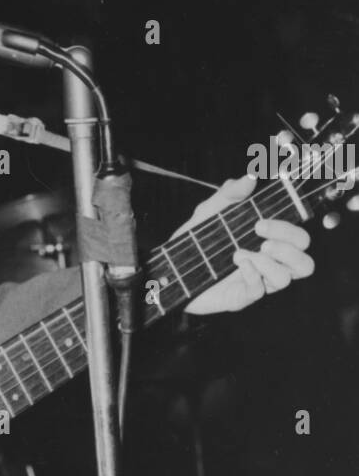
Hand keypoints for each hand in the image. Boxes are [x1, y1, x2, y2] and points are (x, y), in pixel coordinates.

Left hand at [179, 175, 314, 314]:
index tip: (261, 223)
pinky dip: (251, 275)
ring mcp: (256, 282)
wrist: (170, 268)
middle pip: (305, 264)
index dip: (290, 230)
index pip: (299, 240)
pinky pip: (259, 291)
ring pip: (287, 279)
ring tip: (240, 254)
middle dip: (288, 248)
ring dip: (267, 264)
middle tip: (262, 240)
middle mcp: (268, 264)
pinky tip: (237, 264)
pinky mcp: (241, 297)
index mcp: (268, 243)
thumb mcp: (210, 211)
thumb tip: (250, 178)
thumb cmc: (196, 240)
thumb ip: (230, 193)